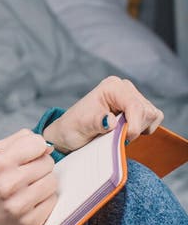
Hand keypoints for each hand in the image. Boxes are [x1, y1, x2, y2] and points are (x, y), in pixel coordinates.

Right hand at [0, 129, 57, 224]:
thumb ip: (16, 142)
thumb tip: (43, 143)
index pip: (36, 143)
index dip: (36, 147)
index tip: (32, 154)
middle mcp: (8, 184)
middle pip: (47, 162)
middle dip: (40, 166)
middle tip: (27, 174)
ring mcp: (20, 204)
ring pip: (52, 181)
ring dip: (44, 183)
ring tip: (29, 188)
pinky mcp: (31, 221)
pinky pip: (52, 200)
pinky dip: (45, 200)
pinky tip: (31, 202)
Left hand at [42, 76, 163, 153]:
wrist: (70, 134)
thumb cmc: (73, 128)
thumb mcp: (81, 127)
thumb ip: (96, 122)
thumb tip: (111, 121)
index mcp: (112, 87)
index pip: (135, 105)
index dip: (134, 125)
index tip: (125, 138)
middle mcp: (124, 87)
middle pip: (146, 111)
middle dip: (135, 128)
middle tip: (115, 136)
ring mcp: (132, 97)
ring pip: (152, 115)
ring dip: (139, 129)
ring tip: (119, 133)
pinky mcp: (139, 107)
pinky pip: (154, 118)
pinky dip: (144, 128)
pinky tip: (127, 131)